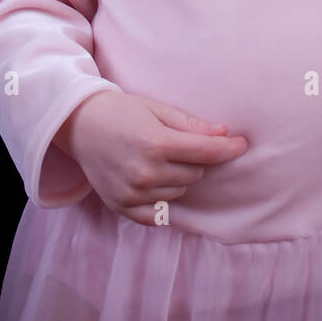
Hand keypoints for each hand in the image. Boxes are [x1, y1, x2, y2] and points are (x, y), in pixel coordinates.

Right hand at [54, 90, 248, 225]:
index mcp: (155, 144)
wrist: (79, 124)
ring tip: (157, 157)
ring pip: (181, 190)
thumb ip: (190, 124)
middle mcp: (145, 172)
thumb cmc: (121, 111)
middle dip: (195, 158)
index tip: (242, 144)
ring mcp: (133, 193)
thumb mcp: (156, 108)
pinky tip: (154, 181)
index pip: (207, 152)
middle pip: (196, 172)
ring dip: (178, 175)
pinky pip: (160, 213)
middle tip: (174, 142)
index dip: (230, 148)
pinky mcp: (122, 207)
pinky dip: (163, 199)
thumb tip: (224, 133)